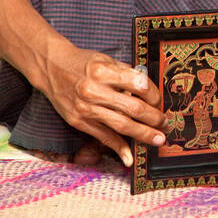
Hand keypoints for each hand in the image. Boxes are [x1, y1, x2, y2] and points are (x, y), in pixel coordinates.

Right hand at [39, 44, 166, 166]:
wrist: (52, 68)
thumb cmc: (83, 63)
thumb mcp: (106, 60)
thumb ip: (126, 74)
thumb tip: (149, 90)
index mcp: (103, 71)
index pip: (138, 85)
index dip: (154, 95)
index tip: (160, 100)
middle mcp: (94, 91)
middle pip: (133, 108)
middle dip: (154, 117)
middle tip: (165, 123)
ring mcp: (86, 108)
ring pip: (121, 125)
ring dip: (143, 134)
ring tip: (158, 139)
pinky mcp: (79, 122)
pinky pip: (104, 137)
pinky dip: (119, 148)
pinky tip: (130, 157)